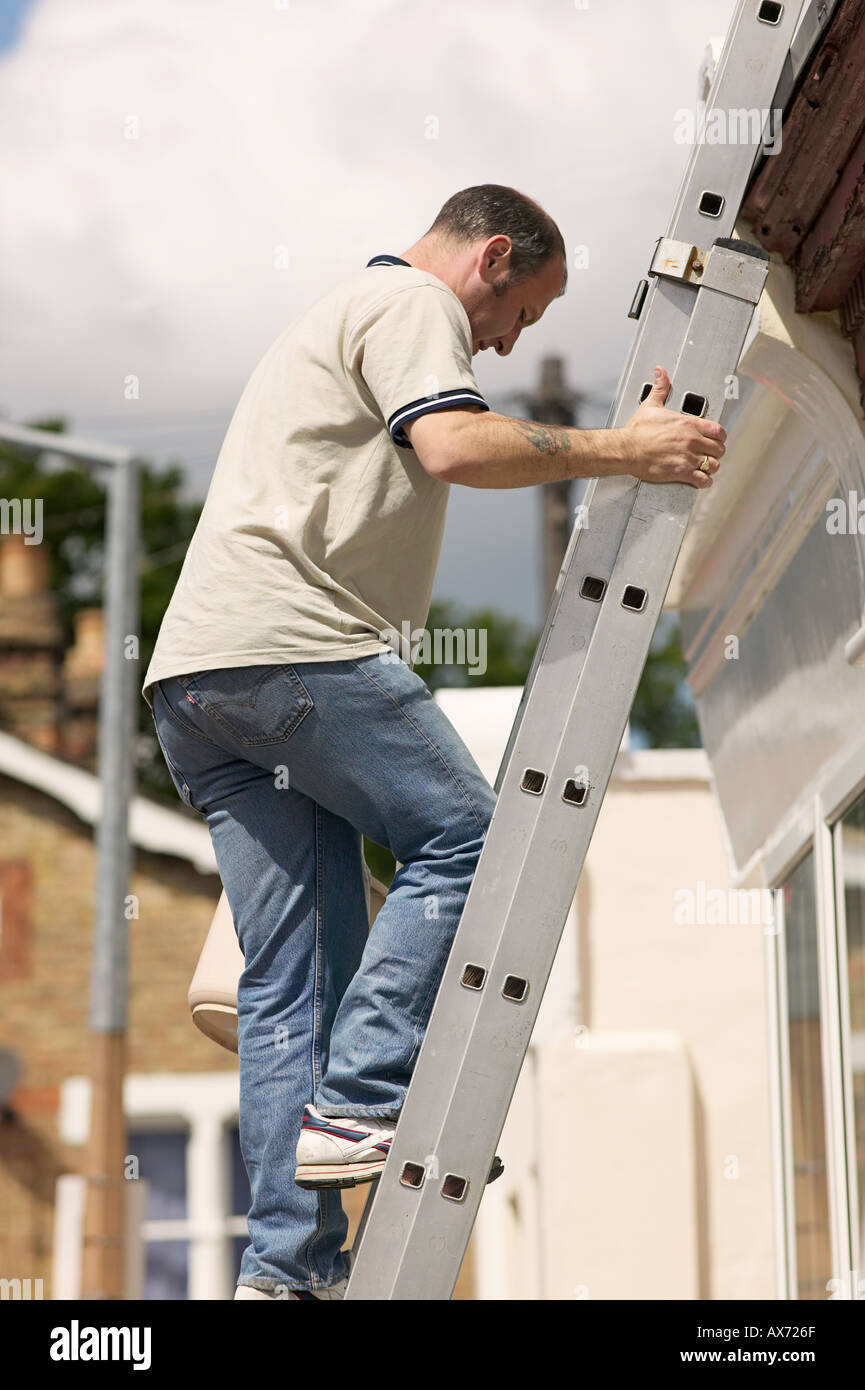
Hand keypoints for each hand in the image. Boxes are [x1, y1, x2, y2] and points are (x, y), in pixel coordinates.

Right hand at [621, 366, 725, 488]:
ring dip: (710, 467)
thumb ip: (660, 388)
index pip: (718, 431)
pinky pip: (703, 480)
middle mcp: (692, 440)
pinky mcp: (682, 472)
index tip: (715, 440)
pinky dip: (704, 482)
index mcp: (688, 424)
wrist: (628, 449)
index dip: (719, 437)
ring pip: (714, 464)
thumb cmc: (638, 431)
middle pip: (719, 449)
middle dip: (715, 452)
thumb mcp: (651, 405)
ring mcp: (688, 457)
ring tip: (704, 468)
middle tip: (709, 454)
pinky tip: (700, 480)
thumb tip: (661, 372)